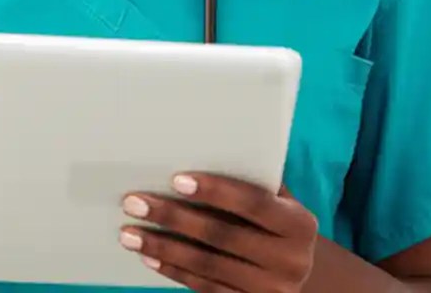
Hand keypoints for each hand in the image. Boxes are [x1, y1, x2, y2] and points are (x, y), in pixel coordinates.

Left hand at [120, 175, 317, 291]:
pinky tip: (149, 257)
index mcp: (300, 225)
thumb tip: (197, 153)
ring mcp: (271, 290)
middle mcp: (291, 261)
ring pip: (208, 266)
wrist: (299, 271)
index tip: (176, 180)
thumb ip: (252, 183)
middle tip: (135, 202)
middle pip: (223, 235)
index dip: (216, 191)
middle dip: (174, 217)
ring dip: (163, 248)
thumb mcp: (279, 201)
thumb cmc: (277, 222)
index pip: (254, 203)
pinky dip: (174, 271)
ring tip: (130, 233)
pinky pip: (206, 288)